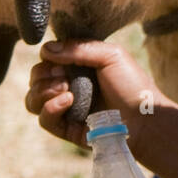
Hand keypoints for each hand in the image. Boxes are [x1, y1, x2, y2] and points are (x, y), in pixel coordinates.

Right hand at [25, 39, 164, 150]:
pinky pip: (43, 119)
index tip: (62, 61)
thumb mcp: (111, 56)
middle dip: (43, 75)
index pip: (47, 59)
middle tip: (64, 77)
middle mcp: (68, 86)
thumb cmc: (132, 85)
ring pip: (32, 99)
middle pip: (36, 78)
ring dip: (42, 91)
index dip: (49, 58)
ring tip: (65, 90)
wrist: (144, 119)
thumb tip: (45, 49)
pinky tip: (68, 100)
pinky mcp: (66, 128)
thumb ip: (79, 48)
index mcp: (78, 66)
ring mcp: (66, 108)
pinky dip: (50, 108)